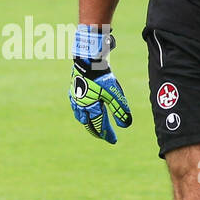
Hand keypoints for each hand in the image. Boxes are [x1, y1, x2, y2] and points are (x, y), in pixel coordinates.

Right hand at [68, 26, 131, 143]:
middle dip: (96, 130)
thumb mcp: (114, 94)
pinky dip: (81, 110)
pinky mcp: (73, 88)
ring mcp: (75, 97)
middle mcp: (81, 105)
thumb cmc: (102, 76)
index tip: (113, 141)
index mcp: (90, 108)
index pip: (99, 125)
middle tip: (102, 135)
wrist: (88, 58)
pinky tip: (83, 106)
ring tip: (91, 124)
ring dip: (87, 121)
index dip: (106, 134)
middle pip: (88, 123)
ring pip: (80, 114)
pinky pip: (76, 104)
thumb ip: (119, 110)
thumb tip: (126, 125)